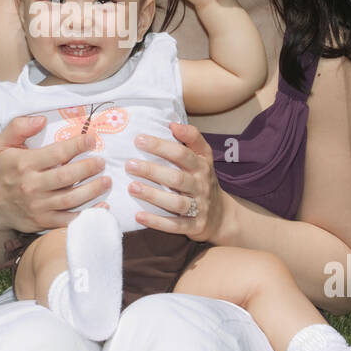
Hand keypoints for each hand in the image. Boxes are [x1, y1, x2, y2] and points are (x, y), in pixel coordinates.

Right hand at [0, 115, 110, 230]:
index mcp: (25, 164)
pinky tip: (102, 208)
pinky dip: (87, 215)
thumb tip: (41, 120)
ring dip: (92, 190)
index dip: (77, 145)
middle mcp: (32, 185)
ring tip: (106, 181)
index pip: (57, 153)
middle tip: (101, 162)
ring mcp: (38, 205)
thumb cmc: (0, 171)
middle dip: (89, 168)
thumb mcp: (1, 144)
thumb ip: (18, 127)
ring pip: (71, 199)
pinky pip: (68, 220)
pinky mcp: (43, 221)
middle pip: (67, 177)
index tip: (92, 139)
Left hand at [125, 122, 226, 243]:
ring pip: (175, 202)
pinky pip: (175, 225)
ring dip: (152, 195)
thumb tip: (172, 124)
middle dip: (152, 170)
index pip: (182, 153)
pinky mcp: (194, 226)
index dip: (161, 146)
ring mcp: (199, 207)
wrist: (221, 216)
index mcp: (202, 166)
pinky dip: (157, 222)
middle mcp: (201, 186)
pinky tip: (138, 216)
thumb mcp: (203, 158)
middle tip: (129, 164)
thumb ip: (191, 139)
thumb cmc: (202, 181)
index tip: (139, 139)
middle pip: (177, 178)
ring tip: (131, 187)